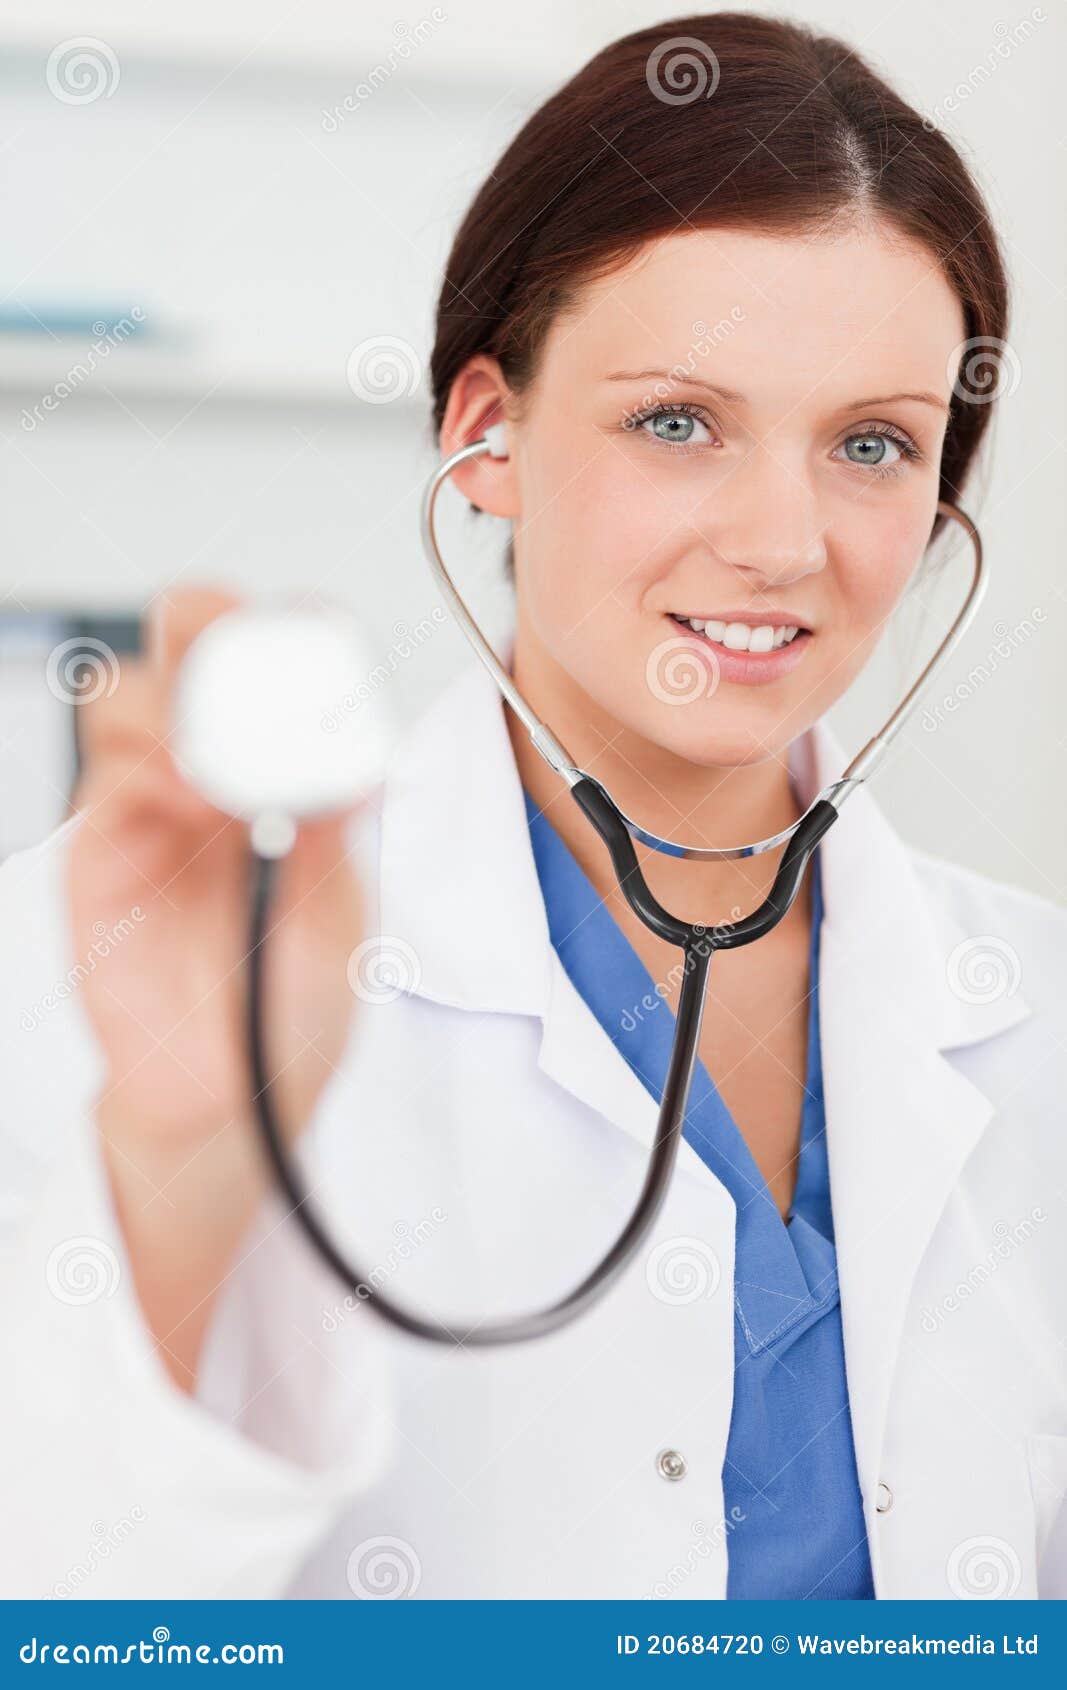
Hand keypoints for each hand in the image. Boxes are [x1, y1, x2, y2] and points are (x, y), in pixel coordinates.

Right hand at [66, 590, 365, 1381]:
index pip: (294, 665)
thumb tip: (343, 755)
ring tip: (223, 772)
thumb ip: (333, 832)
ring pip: (138, 687)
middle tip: (249, 662)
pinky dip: (149, 761)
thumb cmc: (289, 1006)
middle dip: (219, 625)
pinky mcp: (106, 839)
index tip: (328, 658)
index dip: (305, 639)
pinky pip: (109, 763)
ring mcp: (157, 797)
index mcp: (296, 775)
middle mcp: (223, 771)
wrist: (229, 1092)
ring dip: (181, 702)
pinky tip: (190, 801)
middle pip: (200, 643)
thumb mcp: (340, 915)